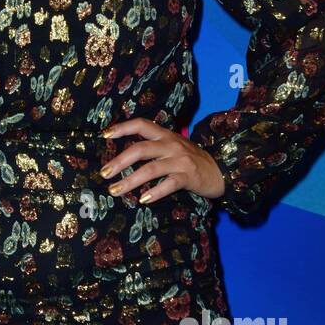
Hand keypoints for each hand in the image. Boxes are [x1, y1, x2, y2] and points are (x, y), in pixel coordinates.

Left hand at [99, 118, 225, 204]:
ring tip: (115, 191)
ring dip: (130, 181)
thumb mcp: (172, 146)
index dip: (122, 128)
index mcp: (165, 135)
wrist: (221, 170)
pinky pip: (169, 183)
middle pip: (141, 149)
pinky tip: (143, 200)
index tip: (104, 135)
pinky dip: (155, 192)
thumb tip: (123, 156)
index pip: (141, 124)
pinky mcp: (189, 176)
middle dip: (119, 161)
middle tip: (104, 174)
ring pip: (151, 169)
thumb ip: (153, 146)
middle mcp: (171, 145)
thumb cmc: (190, 160)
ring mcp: (181, 160)